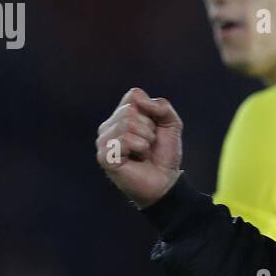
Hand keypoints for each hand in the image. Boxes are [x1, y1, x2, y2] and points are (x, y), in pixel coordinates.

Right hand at [96, 87, 182, 207]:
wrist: (165, 180)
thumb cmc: (164, 154)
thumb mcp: (171, 124)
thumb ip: (162, 106)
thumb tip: (140, 100)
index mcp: (121, 115)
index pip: (134, 95)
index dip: (151, 111)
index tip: (154, 128)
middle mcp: (108, 126)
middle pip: (131, 110)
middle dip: (149, 128)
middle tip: (148, 144)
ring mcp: (104, 141)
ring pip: (127, 124)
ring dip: (145, 140)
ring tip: (143, 152)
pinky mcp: (104, 156)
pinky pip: (124, 140)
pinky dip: (138, 148)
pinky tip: (136, 159)